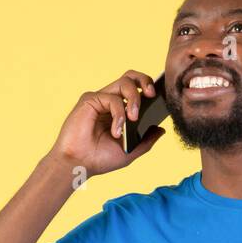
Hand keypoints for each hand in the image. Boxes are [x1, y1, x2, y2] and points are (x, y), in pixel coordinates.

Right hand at [48, 69, 165, 177]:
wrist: (79, 165)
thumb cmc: (100, 159)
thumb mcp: (131, 152)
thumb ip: (146, 140)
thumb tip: (162, 129)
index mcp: (119, 110)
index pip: (137, 89)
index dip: (149, 87)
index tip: (161, 97)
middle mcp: (110, 101)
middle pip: (131, 77)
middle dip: (145, 80)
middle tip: (152, 95)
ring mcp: (100, 99)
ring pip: (124, 82)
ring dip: (134, 99)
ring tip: (134, 118)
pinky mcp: (89, 100)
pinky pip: (112, 98)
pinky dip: (118, 114)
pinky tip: (116, 131)